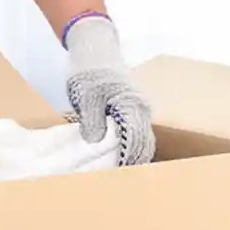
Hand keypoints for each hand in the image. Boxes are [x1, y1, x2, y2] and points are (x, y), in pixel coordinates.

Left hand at [64, 16, 155, 165]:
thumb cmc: (90, 70)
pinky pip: (134, 132)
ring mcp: (138, 110)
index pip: (137, 143)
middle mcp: (141, 111)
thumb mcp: (87, 94)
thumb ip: (93, 118)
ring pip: (140, 140)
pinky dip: (128, 146)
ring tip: (116, 173)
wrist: (94, 47)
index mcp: (133, 108)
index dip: (128, 161)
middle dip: (132, 162)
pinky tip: (116, 156)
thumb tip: (97, 141)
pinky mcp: (131, 109)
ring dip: (131, 155)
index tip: (116, 177)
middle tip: (117, 182)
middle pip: (143, 145)